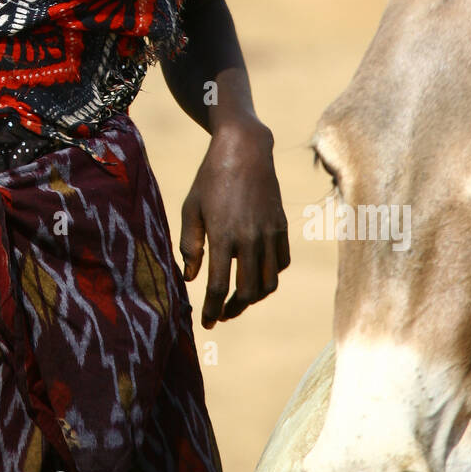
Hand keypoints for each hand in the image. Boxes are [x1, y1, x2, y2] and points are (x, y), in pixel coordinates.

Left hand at [179, 113, 288, 326]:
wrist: (244, 149)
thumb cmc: (210, 178)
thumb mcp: (191, 208)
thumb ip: (189, 245)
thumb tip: (190, 277)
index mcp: (222, 236)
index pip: (218, 287)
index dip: (211, 310)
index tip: (206, 322)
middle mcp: (249, 239)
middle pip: (247, 292)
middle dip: (232, 310)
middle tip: (221, 314)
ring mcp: (269, 234)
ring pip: (268, 283)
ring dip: (254, 298)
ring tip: (239, 299)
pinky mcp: (281, 227)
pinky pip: (281, 263)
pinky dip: (270, 276)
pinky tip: (256, 274)